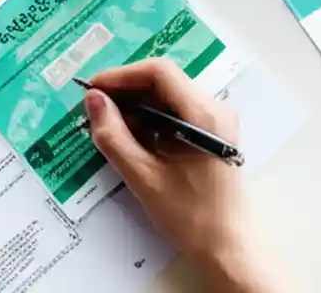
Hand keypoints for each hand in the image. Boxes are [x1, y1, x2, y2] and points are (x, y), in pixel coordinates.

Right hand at [86, 60, 277, 292]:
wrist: (228, 248)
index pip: (159, 72)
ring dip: (137, 107)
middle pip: (164, 81)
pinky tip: (132, 139)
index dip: (121, 75)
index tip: (93, 90)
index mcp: (204, 114)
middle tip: (94, 110)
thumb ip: (114, 136)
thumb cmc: (191, 216)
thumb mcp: (143, 177)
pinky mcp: (211, 133)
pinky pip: (176, 113)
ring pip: (168, 96)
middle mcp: (215, 109)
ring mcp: (215, 121)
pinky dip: (150, 120)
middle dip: (126, 91)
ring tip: (109, 127)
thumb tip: (93, 100)